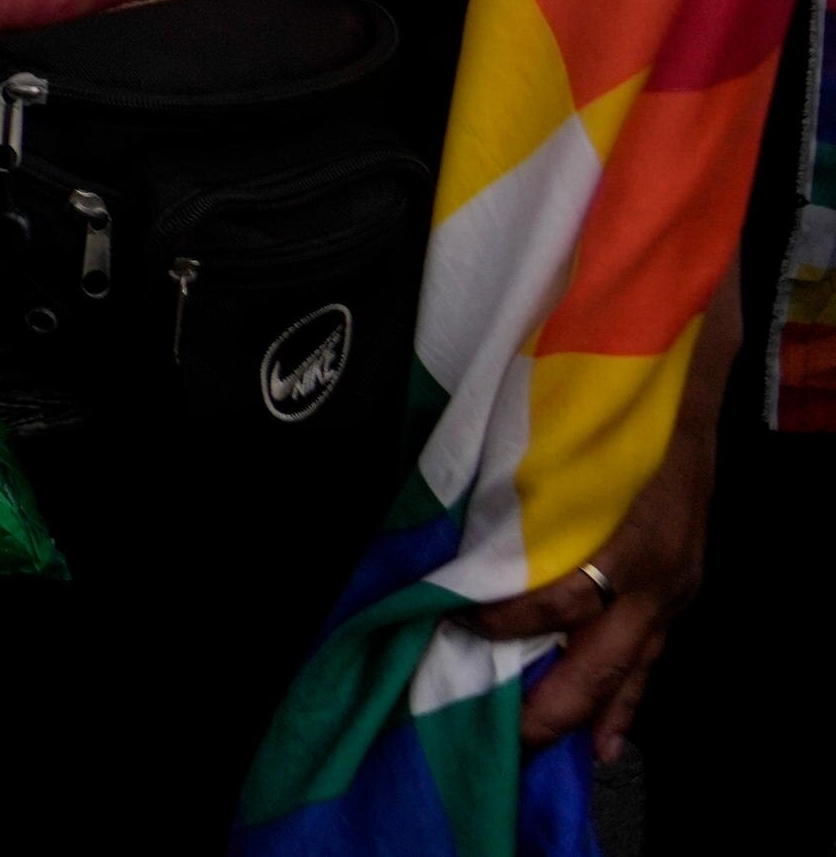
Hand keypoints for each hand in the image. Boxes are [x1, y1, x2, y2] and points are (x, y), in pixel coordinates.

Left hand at [471, 402, 714, 757]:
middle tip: (515, 736)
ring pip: (635, 670)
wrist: (694, 400)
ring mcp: (677, 593)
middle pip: (606, 659)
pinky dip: (631, 697)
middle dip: (560, 703)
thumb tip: (459, 520)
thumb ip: (533, 491)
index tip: (461, 621)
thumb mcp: (579, 450)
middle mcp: (659, 580)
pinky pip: (653, 656)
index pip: (565, 601)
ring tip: (563, 752)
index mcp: (633, 547)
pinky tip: (612, 735)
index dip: (513, 619)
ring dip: (598, 713)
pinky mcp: (682, 595)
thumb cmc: (625, 420)